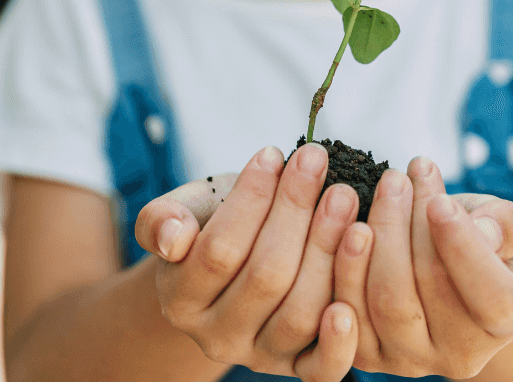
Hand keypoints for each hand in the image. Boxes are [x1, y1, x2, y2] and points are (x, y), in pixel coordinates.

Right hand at [134, 144, 360, 381]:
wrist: (240, 255)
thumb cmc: (215, 223)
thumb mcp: (182, 211)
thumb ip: (162, 219)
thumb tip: (173, 237)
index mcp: (181, 301)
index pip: (219, 251)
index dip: (249, 200)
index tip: (273, 153)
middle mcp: (217, 337)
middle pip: (266, 277)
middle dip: (295, 212)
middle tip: (317, 163)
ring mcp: (261, 356)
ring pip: (299, 312)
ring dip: (328, 251)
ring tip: (343, 198)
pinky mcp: (299, 367)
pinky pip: (321, 370)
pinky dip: (339, 343)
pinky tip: (350, 304)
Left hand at [333, 158, 512, 378]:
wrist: (438, 264)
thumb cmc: (474, 236)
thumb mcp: (500, 221)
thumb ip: (503, 223)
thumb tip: (482, 231)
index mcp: (505, 321)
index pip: (489, 294)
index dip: (462, 247)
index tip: (439, 202)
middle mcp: (460, 353)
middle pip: (426, 290)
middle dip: (403, 226)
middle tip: (395, 178)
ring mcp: (411, 360)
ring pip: (382, 303)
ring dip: (371, 239)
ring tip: (373, 195)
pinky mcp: (368, 357)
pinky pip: (347, 314)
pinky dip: (342, 266)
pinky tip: (346, 226)